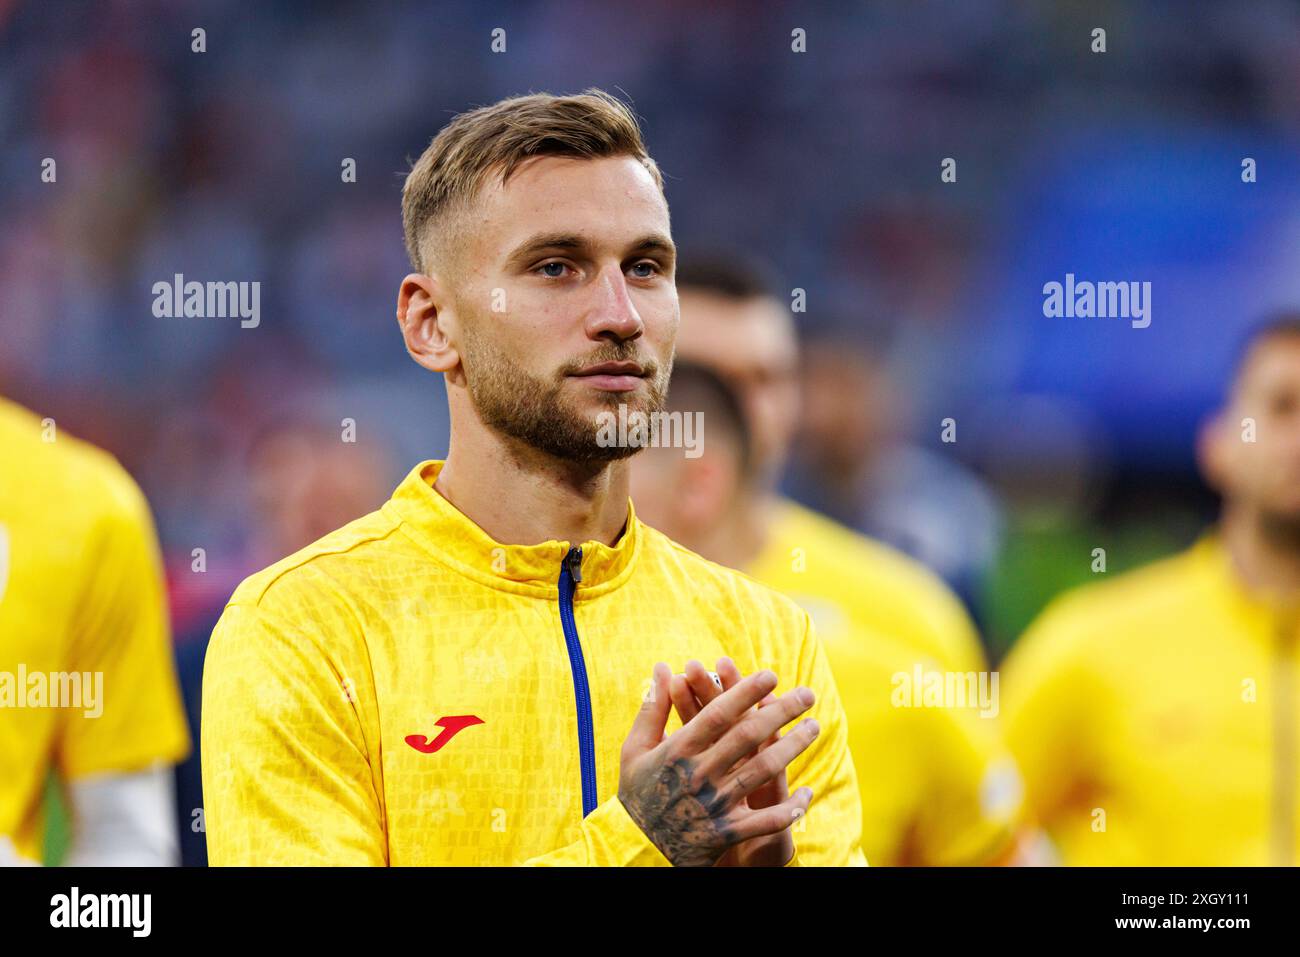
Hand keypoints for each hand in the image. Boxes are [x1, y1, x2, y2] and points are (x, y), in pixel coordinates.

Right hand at [618, 662, 817, 865]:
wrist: (635, 846)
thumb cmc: (637, 791)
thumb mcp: (636, 748)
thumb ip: (653, 707)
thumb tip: (664, 667)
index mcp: (677, 751)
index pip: (717, 714)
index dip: (745, 692)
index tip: (771, 675)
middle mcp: (698, 775)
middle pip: (747, 737)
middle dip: (781, 712)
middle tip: (807, 695)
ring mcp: (714, 805)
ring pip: (762, 771)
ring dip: (793, 747)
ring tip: (814, 728)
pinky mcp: (725, 833)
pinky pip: (765, 822)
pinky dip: (790, 808)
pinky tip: (808, 792)